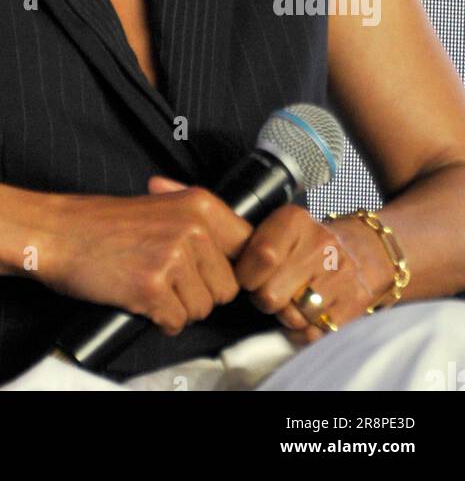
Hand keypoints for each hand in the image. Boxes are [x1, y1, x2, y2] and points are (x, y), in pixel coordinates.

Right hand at [40, 179, 252, 334]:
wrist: (59, 232)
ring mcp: (173, 258)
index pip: (249, 248)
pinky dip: (159, 318)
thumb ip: (200, 221)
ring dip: (178, 306)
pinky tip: (139, 297)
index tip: (217, 275)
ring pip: (203, 309)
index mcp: (200, 205)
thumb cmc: (104, 223)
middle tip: (167, 277)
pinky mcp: (152, 287)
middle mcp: (193, 229)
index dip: (234, 269)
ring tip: (149, 282)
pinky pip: (177, 323)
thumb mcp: (161, 204)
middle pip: (228, 287)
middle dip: (200, 292)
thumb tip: (241, 246)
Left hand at [148, 177, 391, 344]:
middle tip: (267, 286)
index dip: (246, 272)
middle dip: (262, 296)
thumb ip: (202, 204)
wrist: (361, 255)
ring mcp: (339, 277)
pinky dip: (305, 327)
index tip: (247, 270)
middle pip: (269, 292)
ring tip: (288, 295)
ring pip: (290, 314)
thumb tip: (155, 184)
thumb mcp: (257, 219)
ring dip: (284, 313)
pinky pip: (313, 332)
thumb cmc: (295, 241)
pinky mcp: (351, 308)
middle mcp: (320, 245)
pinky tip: (309, 308)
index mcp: (294, 220)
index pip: (260, 255)